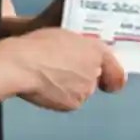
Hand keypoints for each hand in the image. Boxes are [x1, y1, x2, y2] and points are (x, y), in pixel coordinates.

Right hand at [9, 28, 126, 111]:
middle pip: (95, 78)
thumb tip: (79, 55)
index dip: (112, 75)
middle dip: (83, 76)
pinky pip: (70, 101)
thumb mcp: (65, 36)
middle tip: (63, 69)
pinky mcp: (73, 104)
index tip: (109, 79)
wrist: (23, 65)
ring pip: (81, 91)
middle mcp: (95, 71)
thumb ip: (80, 47)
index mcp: (96, 50)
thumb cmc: (38, 46)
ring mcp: (85, 90)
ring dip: (71, 87)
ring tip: (50, 76)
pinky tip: (47, 87)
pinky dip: (61, 97)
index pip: (116, 69)